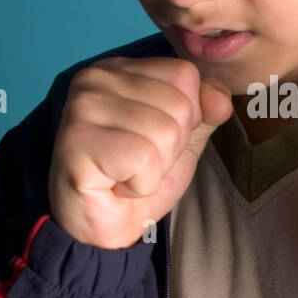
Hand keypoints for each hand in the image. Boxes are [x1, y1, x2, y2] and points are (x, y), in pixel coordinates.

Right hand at [48, 56, 232, 248]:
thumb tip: (221, 100)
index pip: (185, 75)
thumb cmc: (136, 177)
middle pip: (179, 106)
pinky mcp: (76, 143)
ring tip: (125, 174)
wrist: (104, 228)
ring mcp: (81, 108)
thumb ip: (205, 110)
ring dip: (155, 169)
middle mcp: (95, 79)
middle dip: (170, 147)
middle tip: (136, 163)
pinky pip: (143, 160)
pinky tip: (115, 186)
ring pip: (164, 133)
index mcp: (119, 69)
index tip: (151, 139)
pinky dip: (140, 185)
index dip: (186, 117)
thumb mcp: (183, 137)